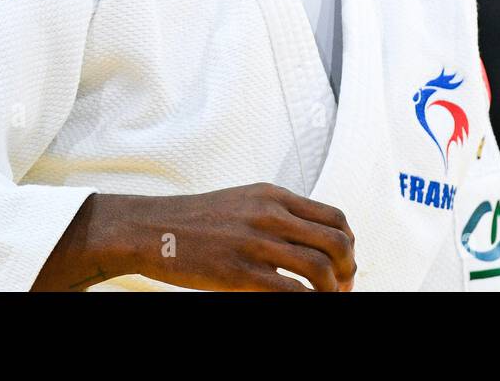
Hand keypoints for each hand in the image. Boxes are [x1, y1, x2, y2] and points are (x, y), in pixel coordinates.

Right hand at [119, 182, 356, 291]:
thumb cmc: (195, 221)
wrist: (150, 228)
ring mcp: (256, 241)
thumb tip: (308, 239)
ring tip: (326, 300)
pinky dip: (308, 301)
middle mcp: (270, 214)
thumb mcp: (242, 202)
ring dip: (333, 290)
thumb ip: (276, 214)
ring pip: (320, 267)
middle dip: (348, 270)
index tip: (344, 265)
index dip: (349, 245)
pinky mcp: (240, 270)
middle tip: (343, 288)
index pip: (334, 217)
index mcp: (273, 196)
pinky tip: (306, 305)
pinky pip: (291, 291)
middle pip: (336, 241)